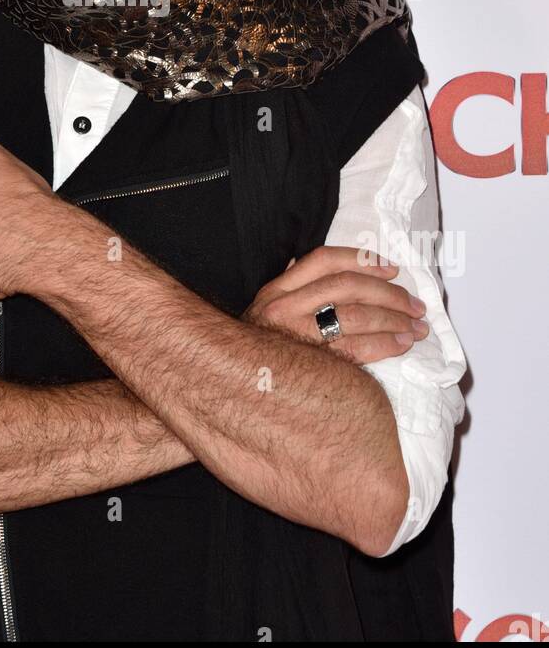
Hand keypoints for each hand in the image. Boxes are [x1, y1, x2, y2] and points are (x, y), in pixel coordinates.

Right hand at [240, 246, 428, 364]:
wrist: (230, 387)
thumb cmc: (256, 350)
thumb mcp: (263, 311)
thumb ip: (285, 287)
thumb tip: (297, 262)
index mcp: (276, 290)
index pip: (324, 260)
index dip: (362, 259)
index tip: (392, 268)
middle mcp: (284, 308)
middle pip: (347, 287)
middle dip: (388, 293)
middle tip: (415, 304)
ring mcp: (296, 337)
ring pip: (356, 316)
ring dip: (393, 319)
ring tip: (416, 326)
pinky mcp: (312, 366)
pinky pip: (357, 350)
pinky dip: (385, 345)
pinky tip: (402, 345)